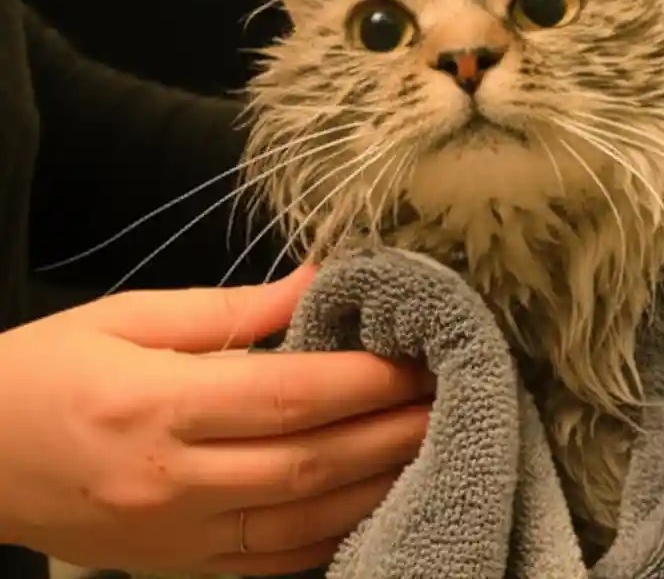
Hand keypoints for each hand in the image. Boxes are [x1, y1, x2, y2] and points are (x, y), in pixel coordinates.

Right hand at [0, 266, 432, 575]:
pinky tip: (380, 504)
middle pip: (311, 463)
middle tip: (454, 399)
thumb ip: (229, 310)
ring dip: (380, 486)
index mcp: (154, 406)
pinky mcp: (177, 566)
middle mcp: (171, 480)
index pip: (289, 396)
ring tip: (438, 447)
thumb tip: (319, 281)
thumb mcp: (122, 318)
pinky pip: (273, 562)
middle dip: (394, 432)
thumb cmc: (40, 375)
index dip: (366, 380)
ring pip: (304, 521)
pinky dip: (334, 535)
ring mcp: (175, 535)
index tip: (421, 356)